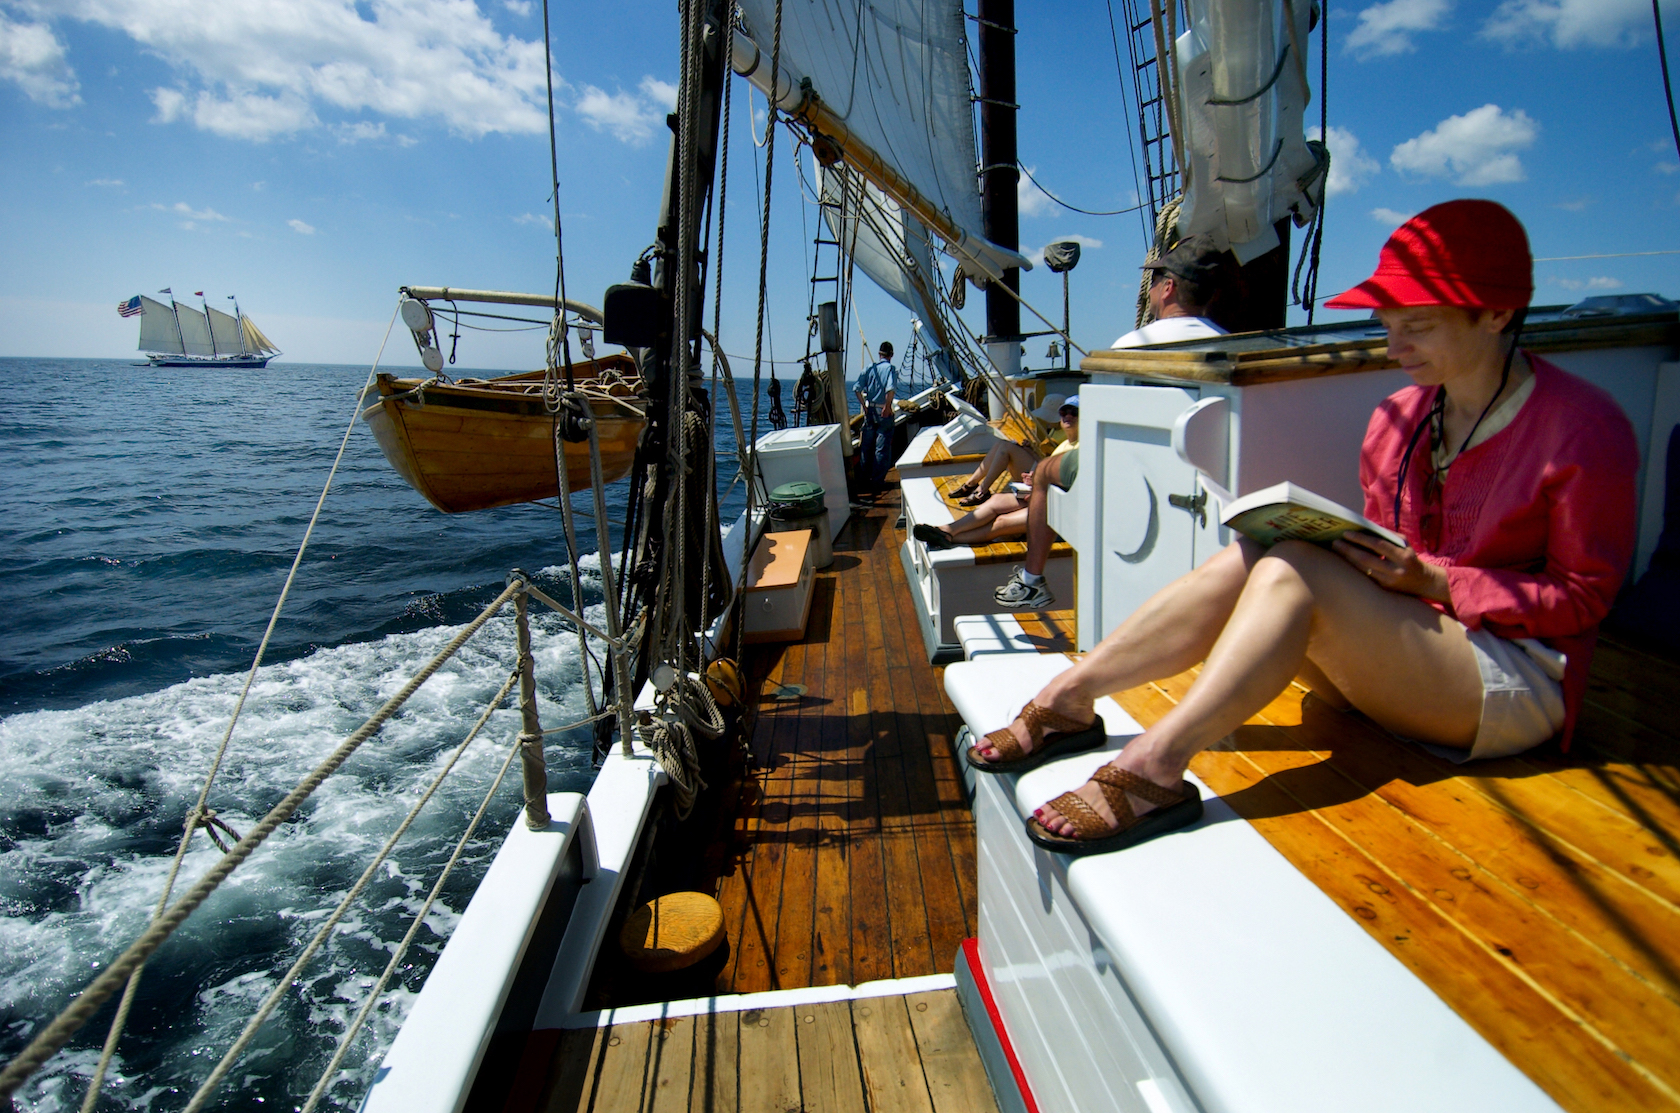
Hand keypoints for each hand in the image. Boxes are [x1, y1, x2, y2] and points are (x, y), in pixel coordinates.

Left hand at [1332, 531, 1450, 602]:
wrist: (1423, 582)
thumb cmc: (1410, 557)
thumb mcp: (1404, 544)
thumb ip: (1388, 536)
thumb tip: (1366, 528)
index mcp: (1403, 556)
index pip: (1378, 545)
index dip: (1360, 539)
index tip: (1346, 533)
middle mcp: (1396, 570)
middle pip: (1366, 559)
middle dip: (1348, 550)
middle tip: (1335, 542)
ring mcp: (1388, 581)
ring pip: (1362, 569)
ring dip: (1347, 559)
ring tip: (1336, 550)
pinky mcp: (1383, 589)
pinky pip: (1365, 576)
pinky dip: (1354, 567)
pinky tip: (1344, 560)